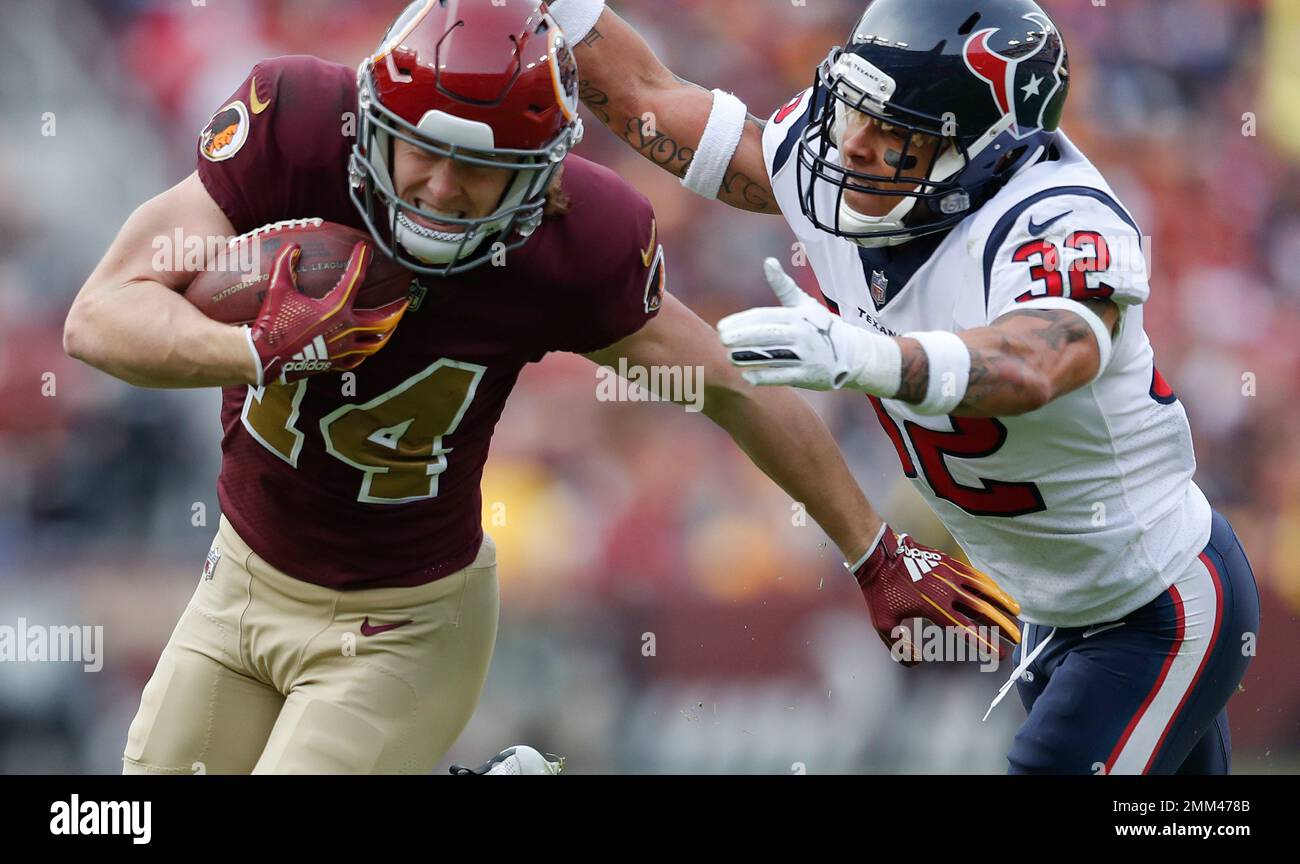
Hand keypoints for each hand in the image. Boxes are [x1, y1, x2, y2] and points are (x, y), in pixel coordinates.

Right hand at [245, 242, 408, 385]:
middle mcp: (345, 329)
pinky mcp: (336, 363)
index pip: (355, 279)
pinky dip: (367, 350)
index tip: (366, 249)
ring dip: (388, 332)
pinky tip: (368, 345)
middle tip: (404, 301)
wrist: (265, 357)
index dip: (361, 260)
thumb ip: (285, 264)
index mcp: (334, 309)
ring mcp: (343, 349)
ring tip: (392, 325)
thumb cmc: (273, 322)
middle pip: (382, 320)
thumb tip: (294, 246)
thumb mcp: (278, 289)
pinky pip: (360, 358)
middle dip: (396, 310)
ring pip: (376, 343)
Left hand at [717, 258, 900, 392]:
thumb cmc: (821, 325)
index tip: (722, 327)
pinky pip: (784, 376)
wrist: (853, 353)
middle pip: (767, 335)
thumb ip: (783, 285)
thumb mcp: (804, 303)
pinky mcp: (809, 375)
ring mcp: (806, 355)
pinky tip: (747, 376)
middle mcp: (802, 334)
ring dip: (749, 358)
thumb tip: (768, 261)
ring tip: (730, 357)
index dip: (742, 321)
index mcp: (797, 315)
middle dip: (743, 337)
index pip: (764, 316)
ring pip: (773, 356)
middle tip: (722, 340)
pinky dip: (765, 377)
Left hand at [850, 526, 1021, 666]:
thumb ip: (900, 646)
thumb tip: (916, 661)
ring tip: (1017, 613)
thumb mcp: (884, 623)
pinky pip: (974, 574)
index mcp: (934, 607)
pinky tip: (997, 591)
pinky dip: (989, 584)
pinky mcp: (948, 562)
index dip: (986, 643)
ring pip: (984, 589)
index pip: (966, 630)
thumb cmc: (879, 590)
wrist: (878, 555)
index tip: (1000, 653)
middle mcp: (947, 590)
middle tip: (1015, 639)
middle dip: (1002, 627)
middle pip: (983, 611)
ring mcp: (950, 573)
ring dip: (1002, 602)